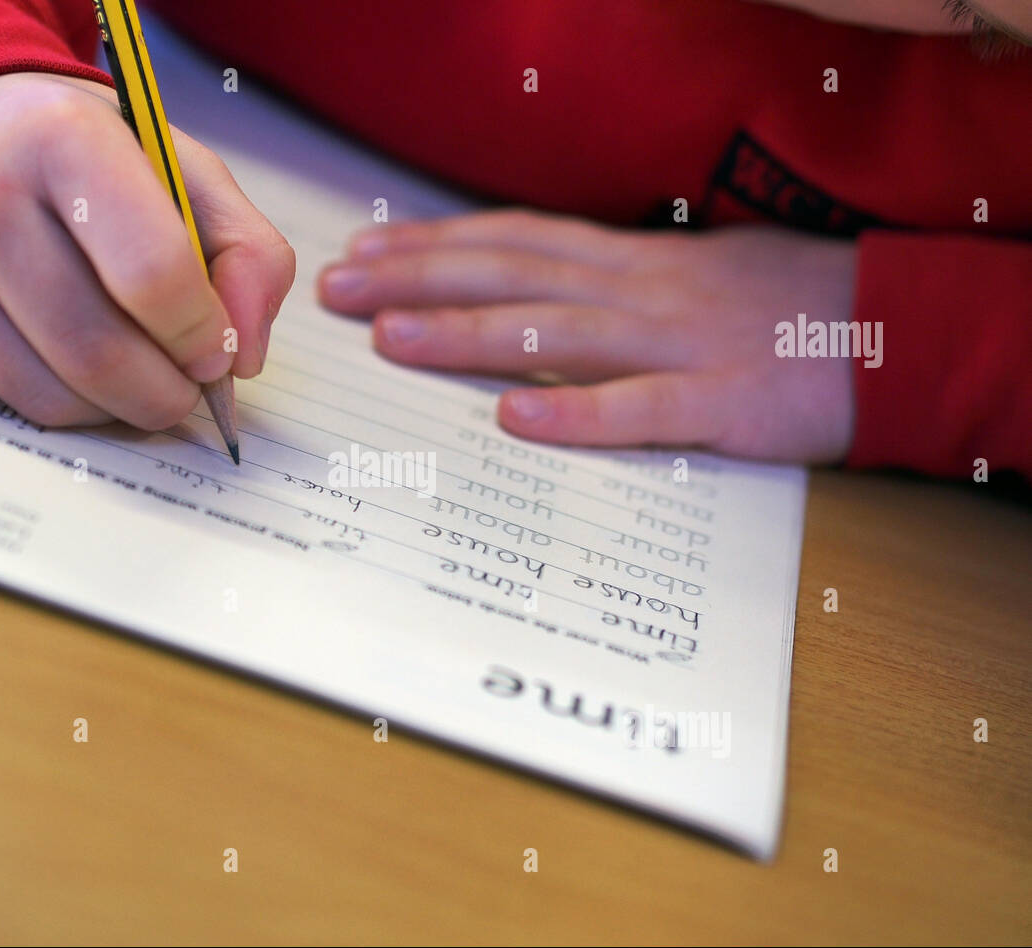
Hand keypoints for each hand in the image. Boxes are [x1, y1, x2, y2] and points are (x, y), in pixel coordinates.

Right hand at [0, 72, 294, 428]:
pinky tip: (80, 368)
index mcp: (62, 137)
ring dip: (118, 408)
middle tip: (187, 388)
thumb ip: (247, 254)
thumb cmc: (84, 162)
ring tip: (139, 376)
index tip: (217, 351)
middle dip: (164, 392)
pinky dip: (67, 405)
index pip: (151, 271)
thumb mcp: (182, 173)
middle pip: (98, 349)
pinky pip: (11, 401)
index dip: (201, 334)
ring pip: (53, 393)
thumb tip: (241, 357)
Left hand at [317, 211, 855, 463]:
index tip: (366, 253)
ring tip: (392, 340)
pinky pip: (637, 411)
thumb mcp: (689, 273)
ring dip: (468, 334)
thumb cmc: (783, 303)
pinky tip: (511, 421)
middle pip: (512, 275)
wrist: (892, 326)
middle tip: (339, 291)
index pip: (513, 241)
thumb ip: (611, 283)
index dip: (433, 245)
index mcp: (631, 261)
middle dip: (418, 281)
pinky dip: (572, 414)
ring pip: (557, 332)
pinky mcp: (719, 403)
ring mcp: (677, 344)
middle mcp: (640, 291)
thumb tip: (534, 291)